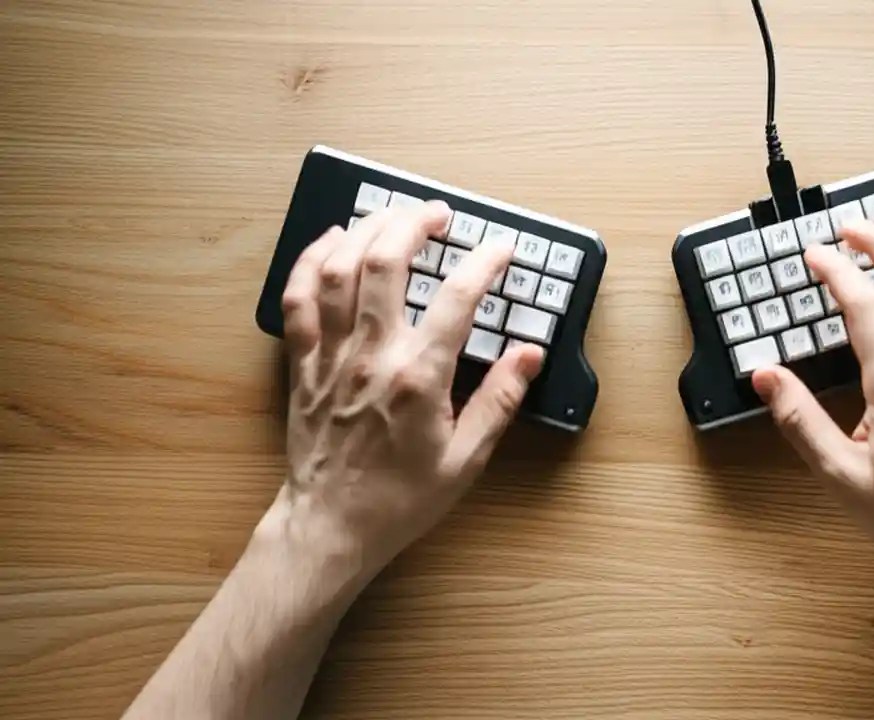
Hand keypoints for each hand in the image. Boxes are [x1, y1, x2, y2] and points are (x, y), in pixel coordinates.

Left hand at [265, 204, 542, 571]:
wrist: (332, 527)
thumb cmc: (400, 500)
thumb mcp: (466, 459)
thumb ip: (499, 400)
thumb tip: (529, 355)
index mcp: (417, 378)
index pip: (458, 300)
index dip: (483, 264)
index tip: (500, 250)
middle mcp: (371, 357)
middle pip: (386, 263)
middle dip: (415, 224)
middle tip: (439, 215)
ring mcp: (331, 356)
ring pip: (339, 269)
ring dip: (366, 231)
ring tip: (392, 217)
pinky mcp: (302, 364)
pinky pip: (298, 298)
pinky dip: (312, 261)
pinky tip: (332, 243)